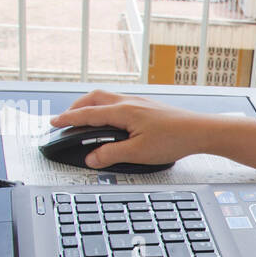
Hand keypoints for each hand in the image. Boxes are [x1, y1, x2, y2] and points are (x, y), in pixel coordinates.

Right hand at [48, 90, 208, 168]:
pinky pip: (118, 101)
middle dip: (76, 108)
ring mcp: (139, 102)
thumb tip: (92, 158)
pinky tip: (110, 118)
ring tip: (84, 118)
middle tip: (65, 119)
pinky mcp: (147, 107)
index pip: (87, 114)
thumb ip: (111, 154)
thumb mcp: (138, 153)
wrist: (200, 131)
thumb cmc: (174, 139)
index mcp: (123, 111)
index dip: (68, 119)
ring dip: (91, 105)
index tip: (54, 123)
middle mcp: (129, 102)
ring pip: (106, 98)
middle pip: (94, 98)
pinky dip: (106, 107)